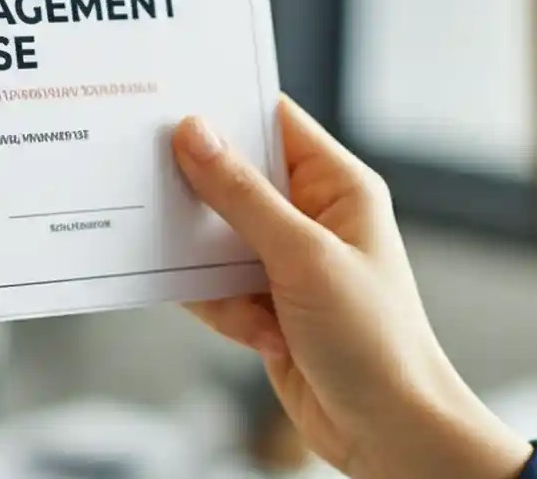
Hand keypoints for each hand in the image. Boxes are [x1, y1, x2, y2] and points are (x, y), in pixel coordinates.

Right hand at [173, 96, 531, 478]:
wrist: (389, 433)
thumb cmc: (375, 340)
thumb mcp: (303, 257)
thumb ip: (243, 195)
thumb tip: (195, 134)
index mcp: (336, 186)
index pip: (272, 122)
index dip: (223, 108)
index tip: (167, 102)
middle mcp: (309, 216)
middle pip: (232, 178)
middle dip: (195, 189)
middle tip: (147, 177)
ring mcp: (284, 261)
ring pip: (212, 236)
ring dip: (201, 259)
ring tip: (209, 279)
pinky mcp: (263, 304)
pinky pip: (211, 285)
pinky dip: (212, 304)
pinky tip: (241, 326)